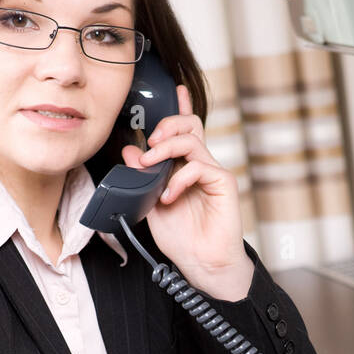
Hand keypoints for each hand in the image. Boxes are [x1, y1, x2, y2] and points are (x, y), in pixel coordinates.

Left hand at [120, 83, 251, 298]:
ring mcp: (213, 173)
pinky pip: (198, 165)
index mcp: (184, 168)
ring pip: (191, 140)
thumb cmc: (182, 239)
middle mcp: (200, 165)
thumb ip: (141, 178)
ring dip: (165, 149)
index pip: (184, 131)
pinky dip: (178, 178)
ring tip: (151, 167)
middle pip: (189, 125)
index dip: (181, 108)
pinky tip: (169, 196)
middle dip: (166, 125)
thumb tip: (130, 151)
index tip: (175, 89)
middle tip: (149, 144)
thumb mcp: (151, 205)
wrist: (203, 264)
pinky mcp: (223, 183)